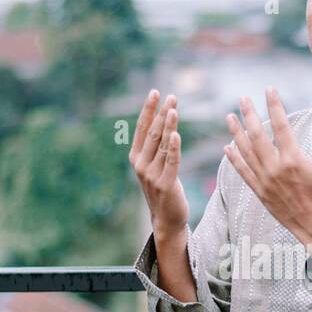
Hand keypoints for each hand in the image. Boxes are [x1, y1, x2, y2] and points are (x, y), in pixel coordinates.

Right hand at [129, 90, 190, 238]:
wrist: (166, 219)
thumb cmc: (163, 188)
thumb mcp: (155, 166)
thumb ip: (156, 147)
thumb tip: (163, 121)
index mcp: (136, 158)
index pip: (142, 128)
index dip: (148, 109)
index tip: (155, 92)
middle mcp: (140, 165)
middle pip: (152, 133)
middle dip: (162, 113)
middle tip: (171, 96)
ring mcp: (151, 175)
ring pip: (162, 145)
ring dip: (168, 125)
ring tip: (174, 108)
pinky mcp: (165, 184)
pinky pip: (171, 162)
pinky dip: (173, 147)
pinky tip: (176, 134)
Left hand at [223, 87, 311, 246]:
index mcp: (293, 160)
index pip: (280, 125)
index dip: (274, 105)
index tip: (269, 89)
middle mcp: (275, 169)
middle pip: (257, 135)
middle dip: (249, 114)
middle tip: (243, 98)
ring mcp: (265, 181)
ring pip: (246, 152)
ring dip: (236, 133)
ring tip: (229, 117)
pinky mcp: (260, 193)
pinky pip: (243, 173)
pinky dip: (234, 159)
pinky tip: (227, 148)